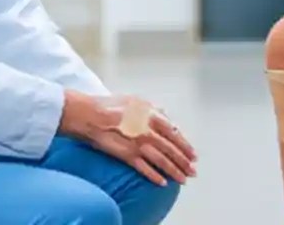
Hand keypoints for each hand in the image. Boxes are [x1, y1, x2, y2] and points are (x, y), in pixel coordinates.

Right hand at [60, 92, 197, 185]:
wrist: (90, 114)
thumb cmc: (110, 105)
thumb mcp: (136, 100)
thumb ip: (153, 109)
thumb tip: (165, 115)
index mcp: (152, 116)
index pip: (175, 134)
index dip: (185, 146)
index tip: (192, 154)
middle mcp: (149, 131)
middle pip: (172, 150)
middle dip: (184, 162)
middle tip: (192, 171)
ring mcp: (139, 144)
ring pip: (162, 161)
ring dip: (174, 171)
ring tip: (183, 179)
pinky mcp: (127, 155)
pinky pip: (145, 169)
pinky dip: (155, 176)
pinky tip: (163, 183)